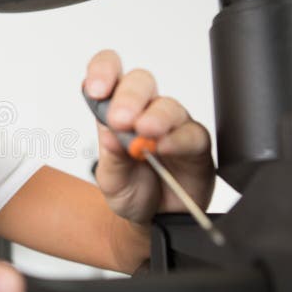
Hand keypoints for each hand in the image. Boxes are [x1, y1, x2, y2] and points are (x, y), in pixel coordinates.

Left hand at [84, 50, 215, 224]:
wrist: (154, 219)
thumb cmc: (131, 190)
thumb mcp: (111, 179)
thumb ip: (111, 157)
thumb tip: (111, 134)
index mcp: (115, 111)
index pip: (109, 74)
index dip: (102, 71)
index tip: (96, 89)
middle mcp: (144, 111)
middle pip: (140, 82)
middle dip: (128, 97)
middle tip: (121, 120)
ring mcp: (171, 124)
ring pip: (167, 104)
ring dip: (155, 117)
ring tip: (145, 133)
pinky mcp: (195, 142)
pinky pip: (191, 132)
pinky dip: (177, 139)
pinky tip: (165, 147)